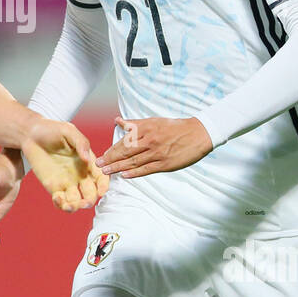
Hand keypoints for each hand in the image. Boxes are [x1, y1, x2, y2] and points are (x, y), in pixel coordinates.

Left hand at [22, 118, 109, 211]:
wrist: (30, 134)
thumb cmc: (51, 129)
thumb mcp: (68, 131)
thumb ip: (81, 143)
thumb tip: (88, 160)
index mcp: (87, 162)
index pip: (101, 177)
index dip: (103, 186)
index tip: (101, 192)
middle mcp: (80, 174)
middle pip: (91, 193)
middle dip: (90, 200)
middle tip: (85, 201)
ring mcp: (67, 182)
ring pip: (77, 201)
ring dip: (76, 206)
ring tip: (70, 205)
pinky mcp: (53, 187)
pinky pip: (61, 201)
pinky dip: (61, 204)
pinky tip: (57, 198)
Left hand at [97, 116, 212, 178]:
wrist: (198, 133)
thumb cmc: (175, 126)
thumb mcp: (154, 120)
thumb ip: (134, 123)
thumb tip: (117, 120)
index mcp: (146, 128)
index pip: (125, 140)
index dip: (112, 149)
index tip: (103, 155)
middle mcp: (150, 140)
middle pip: (126, 151)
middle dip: (110, 159)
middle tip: (99, 165)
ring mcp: (158, 152)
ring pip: (134, 161)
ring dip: (118, 167)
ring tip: (107, 172)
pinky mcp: (165, 163)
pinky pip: (147, 169)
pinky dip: (134, 173)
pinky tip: (124, 175)